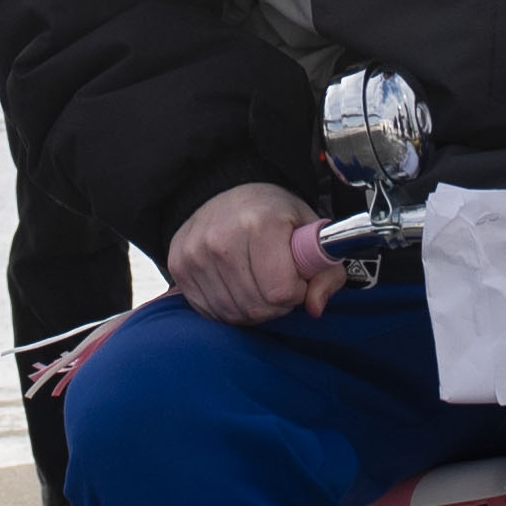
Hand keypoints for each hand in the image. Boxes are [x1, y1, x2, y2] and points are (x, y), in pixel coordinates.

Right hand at [169, 181, 343, 325]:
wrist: (225, 192)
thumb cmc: (272, 214)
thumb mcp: (311, 232)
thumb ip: (326, 272)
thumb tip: (315, 306)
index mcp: (260, 224)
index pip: (281, 292)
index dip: (296, 291)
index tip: (296, 276)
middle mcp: (221, 238)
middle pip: (257, 307)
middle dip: (275, 304)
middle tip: (277, 280)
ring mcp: (195, 254)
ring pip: (233, 313)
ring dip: (251, 308)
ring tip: (256, 281)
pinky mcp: (179, 266)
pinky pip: (210, 310)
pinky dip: (228, 306)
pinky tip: (235, 285)